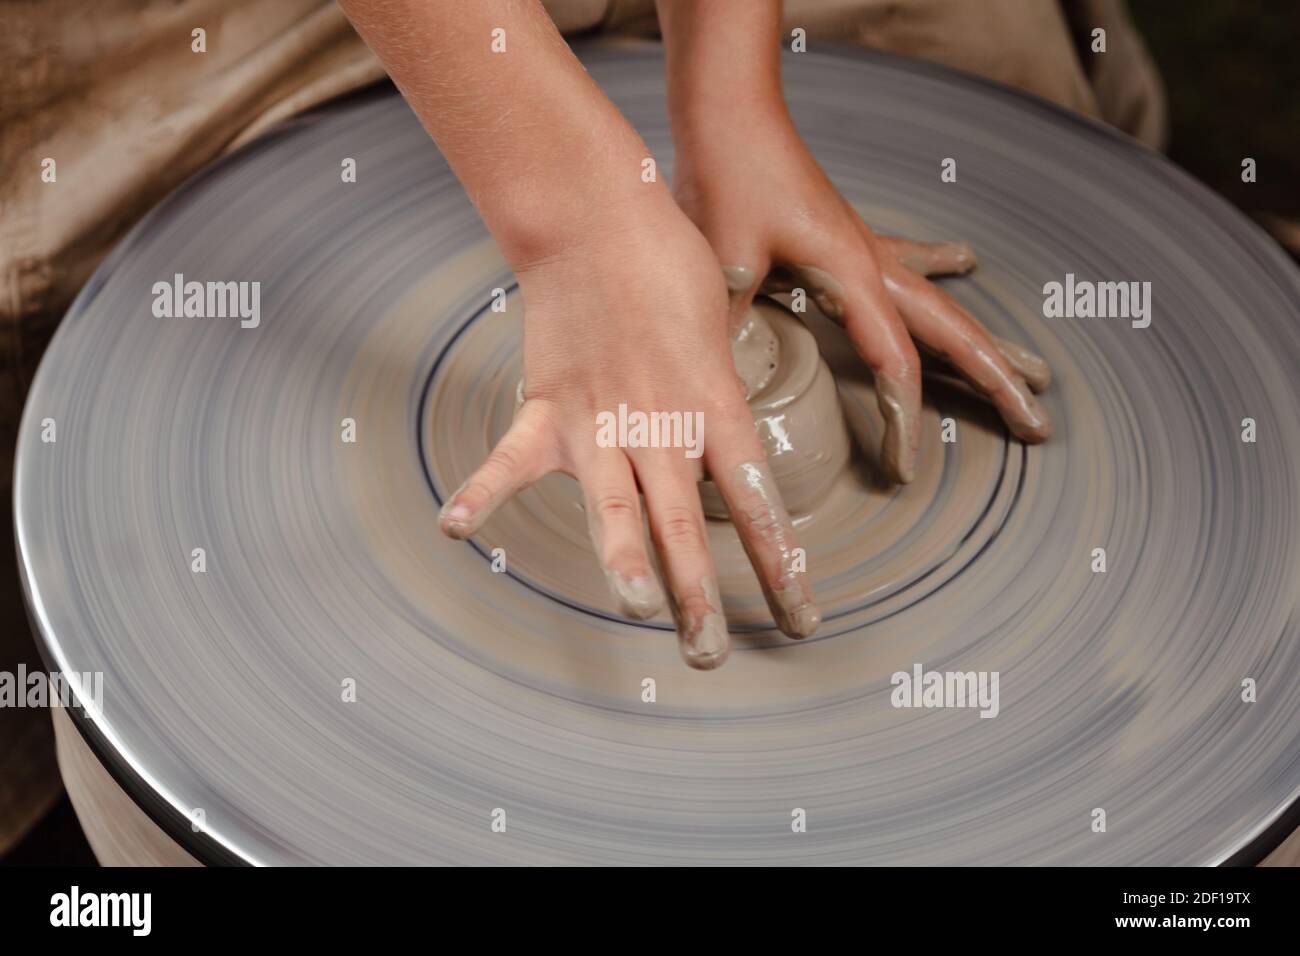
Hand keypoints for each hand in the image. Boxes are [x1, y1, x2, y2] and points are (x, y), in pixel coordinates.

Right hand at [438, 196, 819, 667]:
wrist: (597, 215)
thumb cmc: (668, 260)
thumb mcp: (721, 327)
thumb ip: (719, 393)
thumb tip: (725, 436)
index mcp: (714, 404)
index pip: (759, 502)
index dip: (784, 566)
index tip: (802, 619)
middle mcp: (661, 422)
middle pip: (687, 523)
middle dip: (701, 594)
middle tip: (711, 653)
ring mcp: (601, 419)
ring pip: (614, 506)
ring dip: (625, 562)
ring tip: (639, 611)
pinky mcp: (549, 407)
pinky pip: (512, 460)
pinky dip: (482, 492)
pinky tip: (456, 530)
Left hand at [671, 106, 1051, 482]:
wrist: (730, 114)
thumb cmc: (728, 178)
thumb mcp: (725, 260)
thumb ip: (732, 323)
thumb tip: (723, 386)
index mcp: (854, 275)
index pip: (895, 364)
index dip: (905, 421)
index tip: (904, 470)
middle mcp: (874, 264)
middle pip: (953, 333)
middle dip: (998, 381)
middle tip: (1039, 425)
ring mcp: (866, 248)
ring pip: (943, 303)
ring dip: (986, 338)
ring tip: (1034, 367)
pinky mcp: (848, 236)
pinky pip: (908, 261)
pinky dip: (939, 266)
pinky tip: (964, 260)